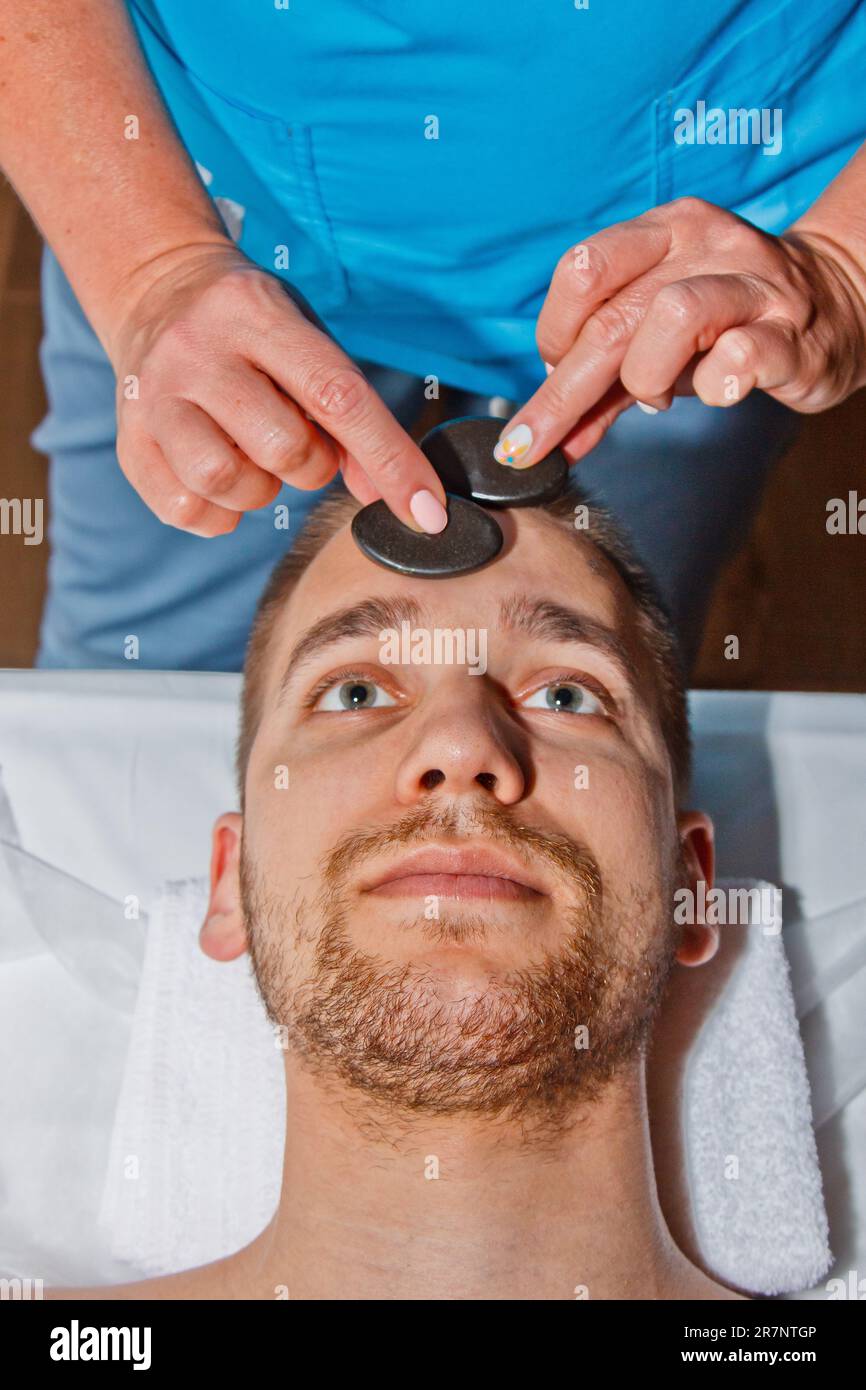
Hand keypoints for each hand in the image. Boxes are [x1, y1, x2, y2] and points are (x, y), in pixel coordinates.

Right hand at [108, 242, 447, 535]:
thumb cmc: (255, 328)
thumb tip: (391, 496)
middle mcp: (198, 350)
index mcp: (258, 314)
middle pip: (283, 448)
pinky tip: (221, 476)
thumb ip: (351, 414)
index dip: (392, 462)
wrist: (156, 289)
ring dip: (260, 489)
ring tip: (254, 455)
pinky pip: (186, 510)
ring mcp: (154, 395)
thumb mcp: (309, 342)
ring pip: (227, 482)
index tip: (428, 513)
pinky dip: (219, 512)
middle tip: (296, 438)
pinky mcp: (129, 439)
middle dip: (311, 464)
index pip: (339, 397)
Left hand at [493, 197, 865, 468]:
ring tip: (656, 398)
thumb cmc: (732, 321)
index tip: (553, 373)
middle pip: (614, 315)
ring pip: (673, 316)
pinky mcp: (792, 334)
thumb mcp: (659, 338)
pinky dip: (713, 386)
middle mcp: (708, 245)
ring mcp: (754, 285)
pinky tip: (714, 392)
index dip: (554, 332)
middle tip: (541, 440)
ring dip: (645, 378)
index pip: (583, 269)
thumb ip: (604, 384)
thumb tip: (549, 441)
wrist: (836, 306)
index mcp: (666, 231)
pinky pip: (740, 355)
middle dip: (566, 390)